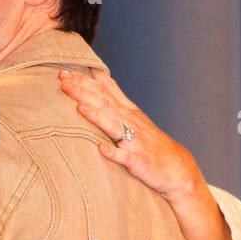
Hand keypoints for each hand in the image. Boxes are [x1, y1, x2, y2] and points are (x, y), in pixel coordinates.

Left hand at [58, 68, 202, 201]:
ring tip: (80, 106)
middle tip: (63, 80)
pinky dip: (114, 152)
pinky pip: (125, 157)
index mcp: (128, 112)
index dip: (85, 80)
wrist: (177, 169)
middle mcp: (131, 122)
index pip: (105, 91)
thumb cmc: (150, 142)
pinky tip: (101, 149)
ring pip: (114, 126)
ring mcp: (135, 142)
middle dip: (84, 91)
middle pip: (105, 103)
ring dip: (97, 116)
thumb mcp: (133, 114)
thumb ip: (115, 95)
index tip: (65, 70)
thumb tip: (96, 74)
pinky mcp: (139, 162)